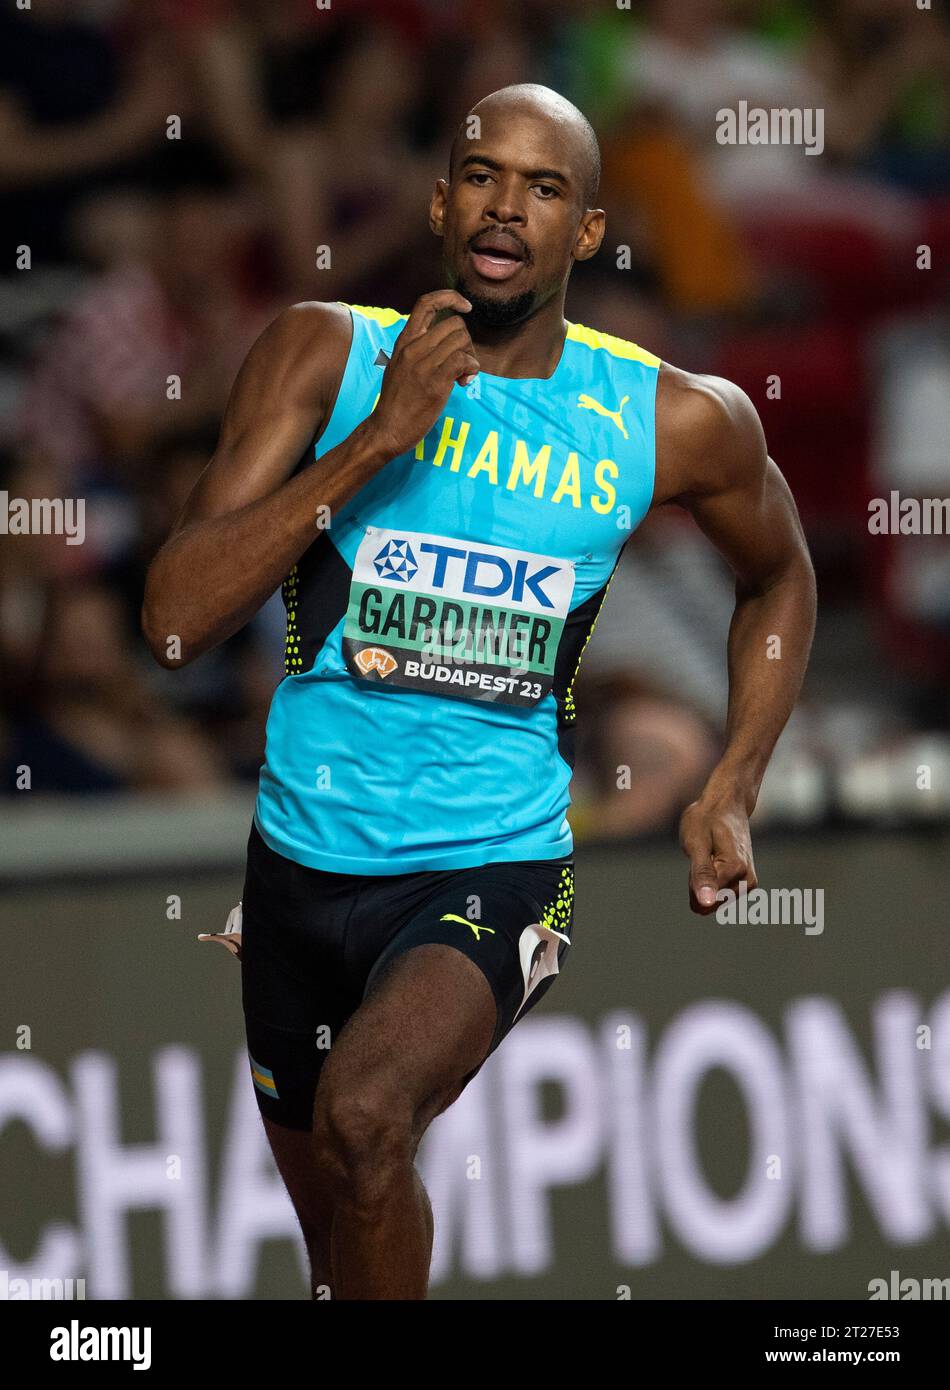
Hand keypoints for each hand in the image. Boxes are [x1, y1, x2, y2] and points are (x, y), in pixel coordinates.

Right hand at [366, 289, 479, 459]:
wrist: (386, 429)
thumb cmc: (397, 401)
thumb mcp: (400, 366)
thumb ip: (419, 350)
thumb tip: (447, 343)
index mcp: (404, 341)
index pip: (426, 303)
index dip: (450, 298)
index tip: (465, 306)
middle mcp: (412, 348)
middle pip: (454, 324)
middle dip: (466, 342)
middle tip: (463, 363)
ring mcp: (423, 364)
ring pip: (462, 340)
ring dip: (471, 357)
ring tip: (462, 376)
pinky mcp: (435, 382)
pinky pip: (464, 360)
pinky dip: (472, 369)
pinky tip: (464, 382)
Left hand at [679, 793, 756, 914]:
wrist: (727, 805)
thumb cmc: (707, 820)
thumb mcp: (696, 844)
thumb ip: (701, 875)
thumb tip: (706, 903)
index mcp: (736, 870)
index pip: (704, 900)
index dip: (693, 880)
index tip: (701, 855)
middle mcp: (748, 881)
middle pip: (710, 903)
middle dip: (699, 883)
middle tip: (705, 855)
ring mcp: (750, 884)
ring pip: (714, 901)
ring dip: (705, 881)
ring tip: (711, 856)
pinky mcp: (748, 884)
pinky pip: (721, 895)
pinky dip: (712, 881)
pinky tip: (715, 861)